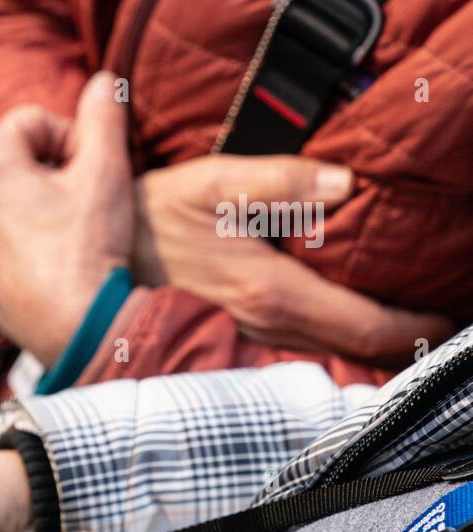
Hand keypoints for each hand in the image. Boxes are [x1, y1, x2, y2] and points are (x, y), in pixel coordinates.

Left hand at [0, 72, 133, 365]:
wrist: (75, 323)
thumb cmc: (88, 250)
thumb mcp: (107, 173)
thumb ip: (104, 117)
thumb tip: (104, 80)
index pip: (29, 119)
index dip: (67, 136)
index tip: (88, 168)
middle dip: (33, 157)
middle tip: (68, 189)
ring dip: (18, 188)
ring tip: (55, 217)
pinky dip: (5, 221)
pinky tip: (39, 245)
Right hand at [134, 156, 452, 363]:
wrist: (94, 258)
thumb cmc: (153, 216)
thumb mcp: (214, 183)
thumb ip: (282, 182)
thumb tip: (346, 183)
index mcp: (273, 293)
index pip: (368, 326)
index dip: (417, 324)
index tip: (449, 312)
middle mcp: (265, 325)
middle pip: (355, 348)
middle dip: (402, 335)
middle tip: (438, 312)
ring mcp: (248, 334)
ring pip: (330, 350)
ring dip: (370, 337)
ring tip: (404, 312)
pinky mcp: (235, 331)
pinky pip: (302, 344)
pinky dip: (336, 334)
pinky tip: (345, 312)